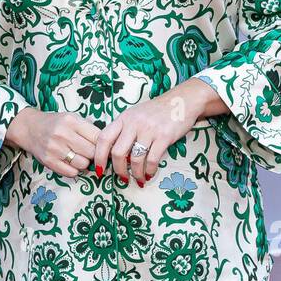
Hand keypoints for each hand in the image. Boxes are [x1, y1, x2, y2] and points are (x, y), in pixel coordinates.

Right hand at [6, 109, 101, 178]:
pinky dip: (74, 170)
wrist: (30, 128)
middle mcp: (63, 134)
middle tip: (90, 153)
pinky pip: (71, 173)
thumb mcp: (72, 119)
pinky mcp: (48, 161)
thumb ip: (89, 129)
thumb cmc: (56, 124)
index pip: (98, 137)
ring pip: (83, 164)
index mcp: (71, 121)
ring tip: (79, 157)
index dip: (104, 145)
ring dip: (84, 163)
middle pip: (92, 152)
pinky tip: (70, 162)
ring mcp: (54, 149)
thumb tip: (110, 144)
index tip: (105, 147)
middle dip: (94, 155)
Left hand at [93, 81, 218, 186]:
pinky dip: (150, 170)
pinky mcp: (164, 137)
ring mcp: (149, 130)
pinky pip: (152, 159)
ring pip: (135, 159)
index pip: (103, 138)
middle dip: (118, 170)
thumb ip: (124, 130)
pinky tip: (150, 173)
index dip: (98, 156)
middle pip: (117, 152)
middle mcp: (133, 123)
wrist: (181, 101)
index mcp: (123, 118)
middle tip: (123, 178)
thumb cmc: (157, 111)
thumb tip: (114, 154)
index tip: (99, 169)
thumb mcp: (135, 115)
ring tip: (139, 179)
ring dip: (136, 173)